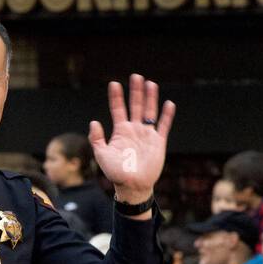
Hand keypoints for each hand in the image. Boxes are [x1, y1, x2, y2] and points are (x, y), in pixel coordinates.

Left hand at [88, 74, 174, 206]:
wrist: (133, 186)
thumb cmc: (116, 173)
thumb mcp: (102, 155)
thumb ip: (97, 139)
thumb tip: (94, 121)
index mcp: (120, 131)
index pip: (118, 109)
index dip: (116, 96)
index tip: (114, 83)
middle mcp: (134, 130)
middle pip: (135, 106)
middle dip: (135, 92)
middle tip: (136, 76)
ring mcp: (147, 135)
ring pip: (149, 112)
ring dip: (150, 98)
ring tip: (150, 83)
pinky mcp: (158, 142)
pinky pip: (163, 126)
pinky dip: (166, 116)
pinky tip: (168, 103)